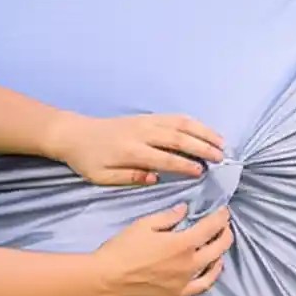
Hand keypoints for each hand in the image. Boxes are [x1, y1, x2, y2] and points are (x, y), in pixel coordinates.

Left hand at [44, 112, 225, 185]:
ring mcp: (146, 121)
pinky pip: (175, 117)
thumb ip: (129, 177)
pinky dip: (194, 123)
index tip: (201, 171)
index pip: (164, 158)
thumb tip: (155, 178)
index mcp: (130, 151)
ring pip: (181, 124)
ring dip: (203, 132)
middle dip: (202, 147)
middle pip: (178, 138)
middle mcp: (142, 133)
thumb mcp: (102, 177)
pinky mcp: (148, 117)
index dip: (184, 165)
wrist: (74, 134)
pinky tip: (205, 131)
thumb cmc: (88, 160)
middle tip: (220, 157)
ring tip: (221, 143)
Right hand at [91, 204, 233, 295]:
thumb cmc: (122, 249)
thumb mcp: (144, 224)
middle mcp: (189, 263)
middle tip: (224, 224)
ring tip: (220, 242)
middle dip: (225, 231)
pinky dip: (212, 274)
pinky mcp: (177, 294)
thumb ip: (169, 217)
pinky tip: (214, 267)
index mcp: (182, 243)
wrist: (105, 278)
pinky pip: (203, 285)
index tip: (223, 211)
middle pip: (219, 245)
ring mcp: (185, 281)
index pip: (211, 227)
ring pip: (214, 265)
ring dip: (221, 251)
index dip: (221, 217)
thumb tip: (184, 210)